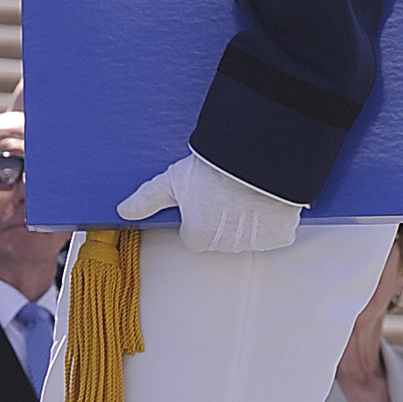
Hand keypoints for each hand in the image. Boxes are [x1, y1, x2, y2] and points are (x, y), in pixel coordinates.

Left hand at [117, 151, 302, 254]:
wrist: (255, 154)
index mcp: (196, 239)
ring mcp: (253, 243)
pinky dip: (274, 220)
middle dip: (224, 219)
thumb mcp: (172, 180)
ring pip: (249, 236)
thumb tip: (123, 210)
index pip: (194, 235)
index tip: (206, 196)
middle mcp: (224, 247)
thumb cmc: (211, 167)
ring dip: (249, 220)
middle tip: (227, 191)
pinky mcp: (280, 236)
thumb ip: (147, 198)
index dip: (199, 215)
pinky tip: (267, 198)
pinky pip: (276, 233)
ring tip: (248, 191)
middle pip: (222, 238)